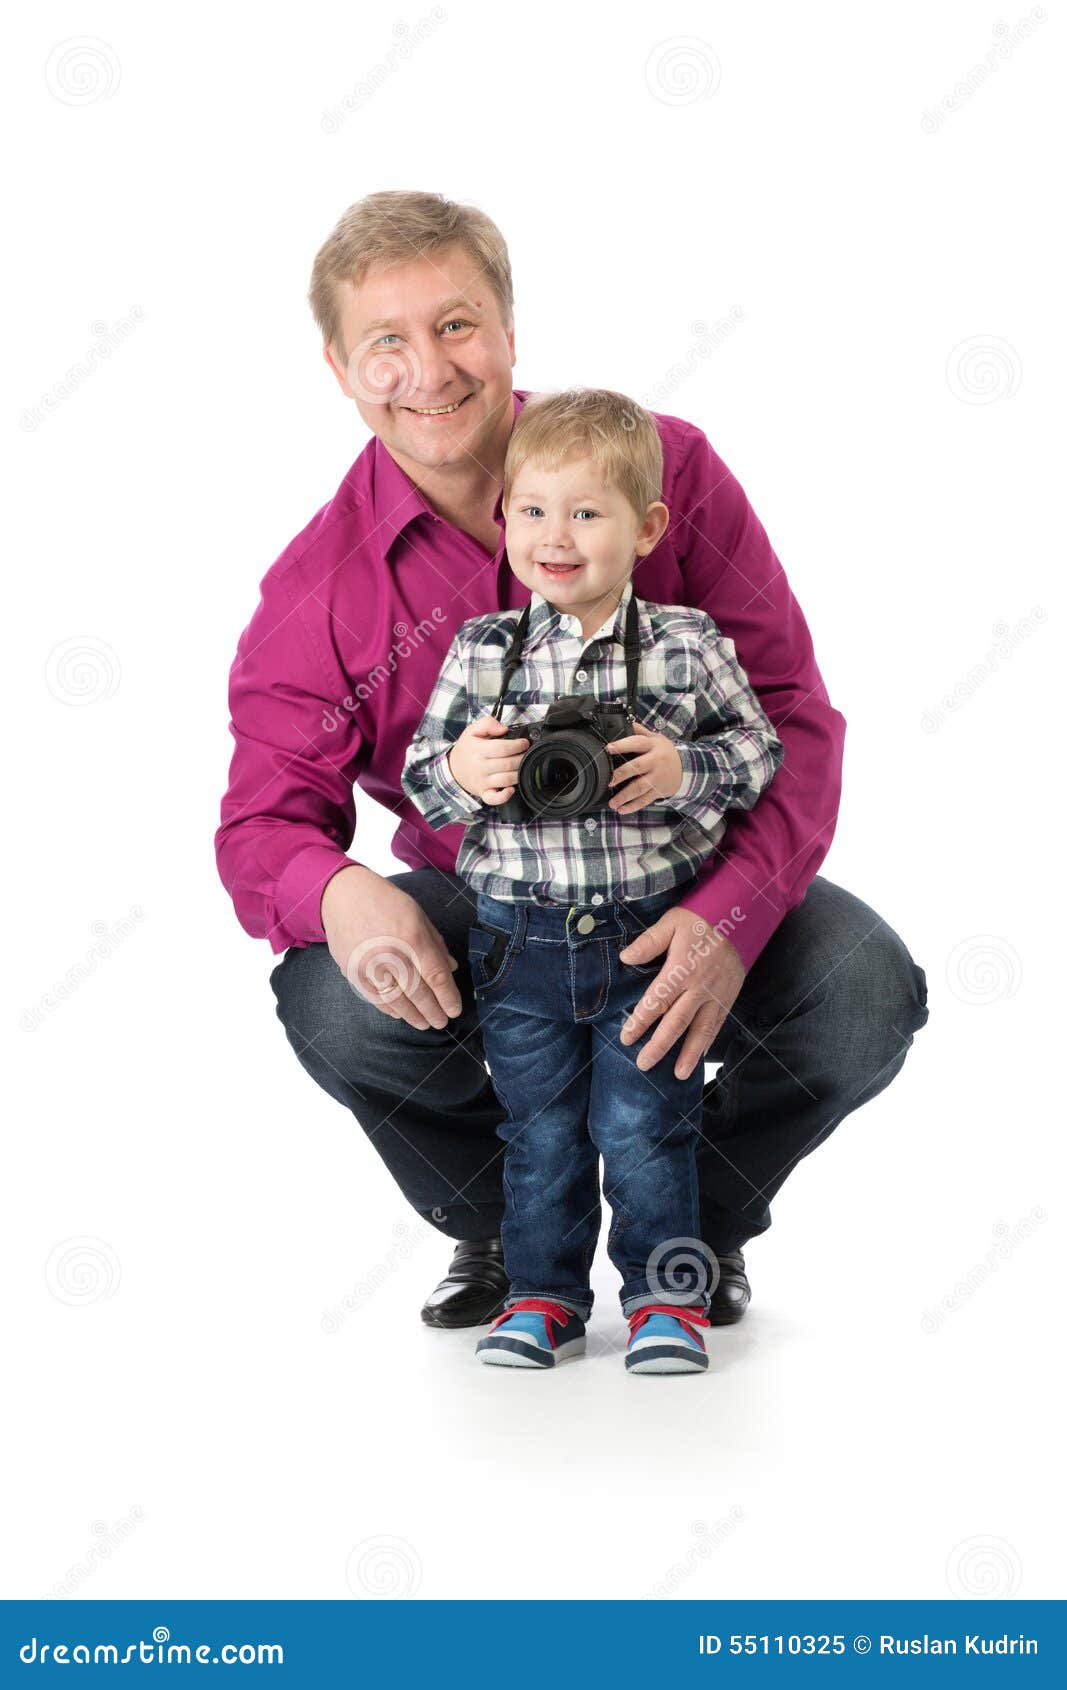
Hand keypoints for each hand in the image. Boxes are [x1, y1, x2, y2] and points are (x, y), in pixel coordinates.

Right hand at [320, 865, 462, 1031]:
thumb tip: (451, 968)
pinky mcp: (352, 972)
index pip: (436, 976)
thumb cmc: (385, 902)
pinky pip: (374, 998)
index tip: (455, 1010)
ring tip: (424, 1023)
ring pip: (395, 1001)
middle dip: (433, 1011)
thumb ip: (435, 944)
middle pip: (417, 993)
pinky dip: (390, 1009)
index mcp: (412, 938)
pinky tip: (401, 1014)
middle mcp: (391, 955)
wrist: (342, 895)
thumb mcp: (418, 915)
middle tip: (441, 1022)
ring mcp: (369, 966)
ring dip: (412, 1016)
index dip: (448, 997)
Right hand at [447, 715, 530, 806]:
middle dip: (522, 757)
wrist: (452, 768)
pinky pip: (494, 799)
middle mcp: (480, 767)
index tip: (524, 743)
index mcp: (479, 750)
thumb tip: (503, 729)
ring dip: (519, 773)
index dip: (517, 745)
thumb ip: (488, 723)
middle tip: (526, 753)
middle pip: (508, 764)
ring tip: (522, 766)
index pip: (503, 748)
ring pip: (506, 779)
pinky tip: (511, 789)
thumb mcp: (473, 730)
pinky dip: (504, 796)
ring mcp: (482, 781)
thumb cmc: (466, 749)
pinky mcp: (483, 792)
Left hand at [604, 721, 682, 813]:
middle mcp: (655, 761)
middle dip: (622, 774)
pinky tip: (622, 809)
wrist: (687, 768)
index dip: (623, 745)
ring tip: (613, 802)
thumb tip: (624, 721)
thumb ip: (640, 731)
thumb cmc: (666, 752)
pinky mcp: (658, 791)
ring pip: (640, 787)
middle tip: (609, 781)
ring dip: (625, 796)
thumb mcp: (656, 738)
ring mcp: (657, 778)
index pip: (637, 743)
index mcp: (653, 746)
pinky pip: (645, 800)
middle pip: (637, 767)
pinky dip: (633, 806)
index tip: (609, 748)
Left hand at [618, 905, 745, 1077]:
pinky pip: (718, 1023)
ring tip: (679, 1074)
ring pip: (702, 1030)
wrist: (743, 914)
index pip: (656, 1001)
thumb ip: (649, 942)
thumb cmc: (703, 918)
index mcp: (681, 969)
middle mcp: (700, 987)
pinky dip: (709, 1041)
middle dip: (659, 1046)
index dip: (640, 1021)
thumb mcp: (672, 922)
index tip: (626, 1038)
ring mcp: (717, 994)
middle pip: (677, 1022)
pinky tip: (701, 1055)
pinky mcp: (730, 996)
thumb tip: (625, 957)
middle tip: (644, 1064)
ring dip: (690, 1054)